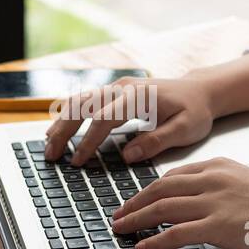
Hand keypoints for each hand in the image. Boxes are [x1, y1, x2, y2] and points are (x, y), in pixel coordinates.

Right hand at [43, 75, 216, 165]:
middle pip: (83, 105)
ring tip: (48, 146)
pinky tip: (58, 131)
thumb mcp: (186, 129)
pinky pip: (85, 101)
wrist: (200, 90)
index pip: (104, 118)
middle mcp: (123, 87)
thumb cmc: (195, 110)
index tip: (78, 161)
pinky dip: (69, 115)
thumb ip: (157, 141)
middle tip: (51, 155)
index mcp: (139, 96)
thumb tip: (128, 155)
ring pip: (80, 101)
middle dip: (64, 131)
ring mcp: (117, 86)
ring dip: (61, 123)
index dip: (88, 141)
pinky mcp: (115, 91)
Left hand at [110, 157, 248, 248]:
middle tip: (118, 216)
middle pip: (159, 188)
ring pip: (162, 207)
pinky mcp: (219, 225)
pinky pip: (176, 232)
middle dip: (133, 203)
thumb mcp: (248, 185)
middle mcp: (213, 179)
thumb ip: (222, 191)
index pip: (173, 176)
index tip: (134, 200)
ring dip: (136, 220)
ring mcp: (215, 201)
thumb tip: (199, 209)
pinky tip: (143, 246)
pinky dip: (155, 239)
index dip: (148, 190)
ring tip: (121, 230)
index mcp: (219, 167)